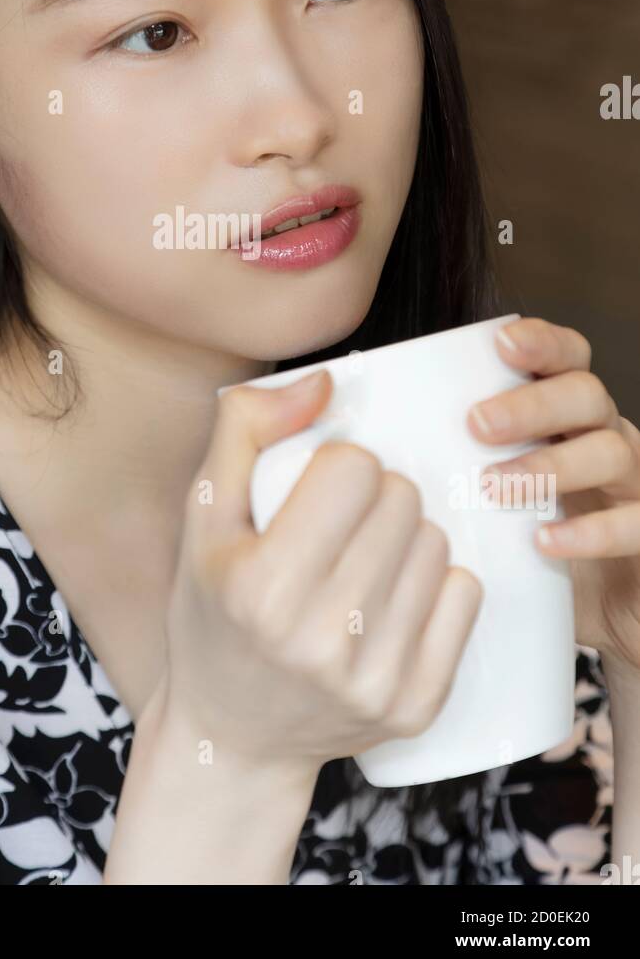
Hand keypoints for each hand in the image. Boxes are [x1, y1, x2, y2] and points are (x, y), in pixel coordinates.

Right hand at [157, 369, 482, 774]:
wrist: (231, 736)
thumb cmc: (213, 611)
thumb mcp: (202, 516)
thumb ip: (245, 430)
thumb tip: (325, 382)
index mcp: (261, 584)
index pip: (355, 468)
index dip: (336, 465)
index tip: (315, 494)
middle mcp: (320, 638)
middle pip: (402, 499)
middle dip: (376, 495)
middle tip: (343, 526)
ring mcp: (374, 679)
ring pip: (435, 542)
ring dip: (406, 536)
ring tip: (364, 562)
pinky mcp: (416, 706)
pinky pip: (465, 594)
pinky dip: (437, 583)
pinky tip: (395, 598)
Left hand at [467, 316, 639, 675]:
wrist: (607, 616)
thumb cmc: (530, 544)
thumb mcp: (490, 492)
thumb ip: (446, 453)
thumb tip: (347, 414)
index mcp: (569, 416)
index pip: (568, 357)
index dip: (542, 342)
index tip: (502, 342)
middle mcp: (607, 437)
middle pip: (587, 393)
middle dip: (531, 403)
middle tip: (477, 423)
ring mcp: (635, 485)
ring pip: (611, 450)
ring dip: (551, 464)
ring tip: (495, 488)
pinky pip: (637, 522)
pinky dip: (591, 530)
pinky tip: (546, 540)